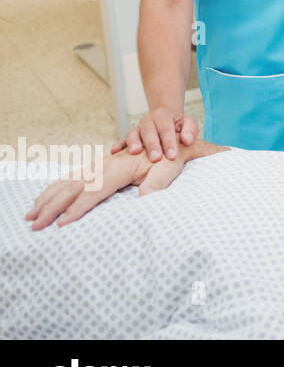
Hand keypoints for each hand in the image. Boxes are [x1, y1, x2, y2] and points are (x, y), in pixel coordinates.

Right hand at [24, 147, 185, 229]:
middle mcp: (105, 166)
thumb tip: (145, 196)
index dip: (77, 208)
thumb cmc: (169, 160)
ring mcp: (99, 166)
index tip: (62, 224)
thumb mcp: (168, 170)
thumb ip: (157, 183)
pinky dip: (55, 189)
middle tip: (35, 225)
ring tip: (30, 215)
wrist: (169, 141)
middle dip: (52, 207)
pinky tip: (44, 199)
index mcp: (119, 169)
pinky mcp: (98, 167)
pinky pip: (72, 177)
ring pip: (67, 182)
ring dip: (48, 198)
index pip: (93, 192)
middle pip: (73, 188)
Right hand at [110, 109, 198, 162]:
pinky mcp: (130, 137)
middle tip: (156, 159)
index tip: (172, 156)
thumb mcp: (188, 123)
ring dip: (133, 143)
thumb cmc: (178, 126)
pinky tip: (114, 151)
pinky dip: (118, 145)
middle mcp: (148, 122)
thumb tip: (187, 140)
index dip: (169, 141)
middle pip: (149, 131)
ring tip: (135, 153)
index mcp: (163, 116)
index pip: (166, 128)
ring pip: (133, 134)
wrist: (165, 119)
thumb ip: (191, 130)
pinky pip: (122, 140)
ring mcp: (138, 129)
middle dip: (152, 145)